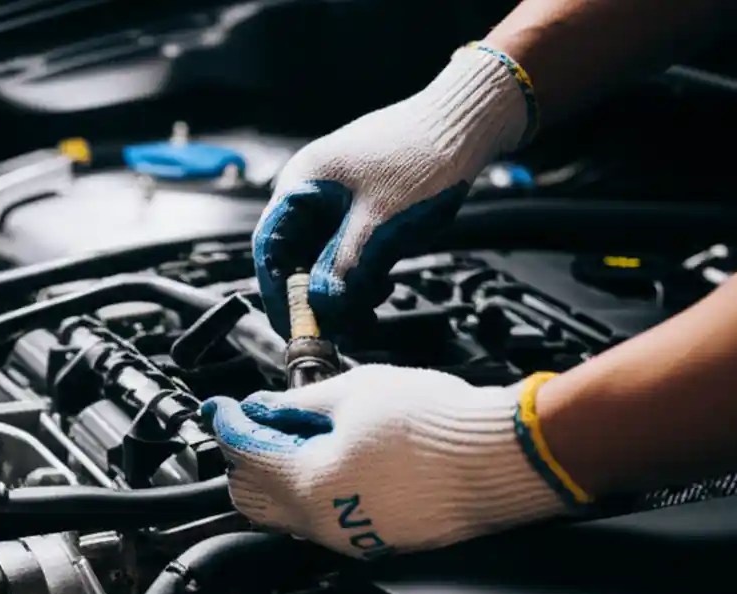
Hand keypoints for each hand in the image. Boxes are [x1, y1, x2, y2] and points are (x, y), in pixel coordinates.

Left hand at [201, 365, 579, 557]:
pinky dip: (309, 491)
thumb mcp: (356, 391)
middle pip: (249, 497)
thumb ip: (299, 403)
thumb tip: (265, 406)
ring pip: (283, 515)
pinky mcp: (377, 541)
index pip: (242, 453)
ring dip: (274, 476)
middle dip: (241, 456)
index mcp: (309, 483)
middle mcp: (323, 522)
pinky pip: (321, 522)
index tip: (221, 405)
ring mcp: (351, 537)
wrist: (501, 457)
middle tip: (252, 422)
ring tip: (294, 435)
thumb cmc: (439, 423)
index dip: (225, 421)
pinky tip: (330, 457)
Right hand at [254, 44, 533, 338]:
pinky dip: (359, 272)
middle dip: (315, 296)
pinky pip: (346, 247)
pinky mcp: (361, 203)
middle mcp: (311, 190)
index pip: (269, 248)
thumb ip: (344, 271)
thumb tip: (320, 310)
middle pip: (294, 256)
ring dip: (341, 288)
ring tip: (370, 306)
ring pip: (323, 256)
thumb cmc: (424, 156)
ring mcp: (336, 196)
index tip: (296, 327)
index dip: (278, 293)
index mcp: (301, 184)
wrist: (468, 122)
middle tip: (338, 328)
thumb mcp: (381, 225)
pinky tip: (381, 284)